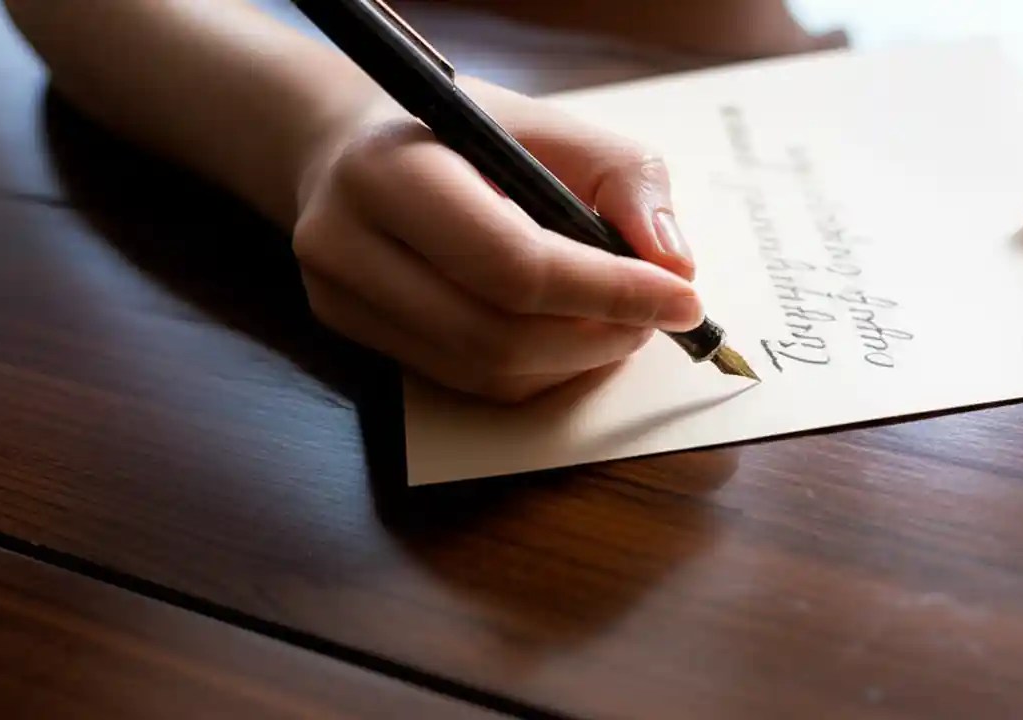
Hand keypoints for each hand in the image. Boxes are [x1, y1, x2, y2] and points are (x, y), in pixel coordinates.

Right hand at [292, 79, 701, 401]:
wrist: (350, 146)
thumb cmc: (457, 131)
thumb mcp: (547, 122)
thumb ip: (623, 178)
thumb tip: (674, 264)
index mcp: (391, 170)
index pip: (512, 263)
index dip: (608, 291)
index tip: (682, 298)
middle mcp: (348, 242)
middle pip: (496, 334)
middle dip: (598, 336)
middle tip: (655, 317)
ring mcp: (340, 299)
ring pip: (485, 372)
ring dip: (574, 361)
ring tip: (617, 322)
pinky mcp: (351, 336)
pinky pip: (468, 382)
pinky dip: (538, 370)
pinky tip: (567, 335)